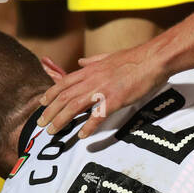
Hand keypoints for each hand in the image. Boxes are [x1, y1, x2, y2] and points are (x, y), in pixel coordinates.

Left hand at [39, 45, 164, 137]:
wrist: (152, 60)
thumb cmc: (133, 58)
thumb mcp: (108, 56)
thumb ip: (93, 61)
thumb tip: (81, 61)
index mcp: (89, 70)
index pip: (63, 83)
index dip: (50, 94)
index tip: (42, 104)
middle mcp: (91, 80)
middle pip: (64, 97)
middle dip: (50, 112)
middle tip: (42, 124)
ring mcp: (102, 90)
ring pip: (74, 107)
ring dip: (61, 120)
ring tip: (53, 131)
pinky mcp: (114, 100)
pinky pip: (98, 116)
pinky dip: (88, 127)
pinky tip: (82, 135)